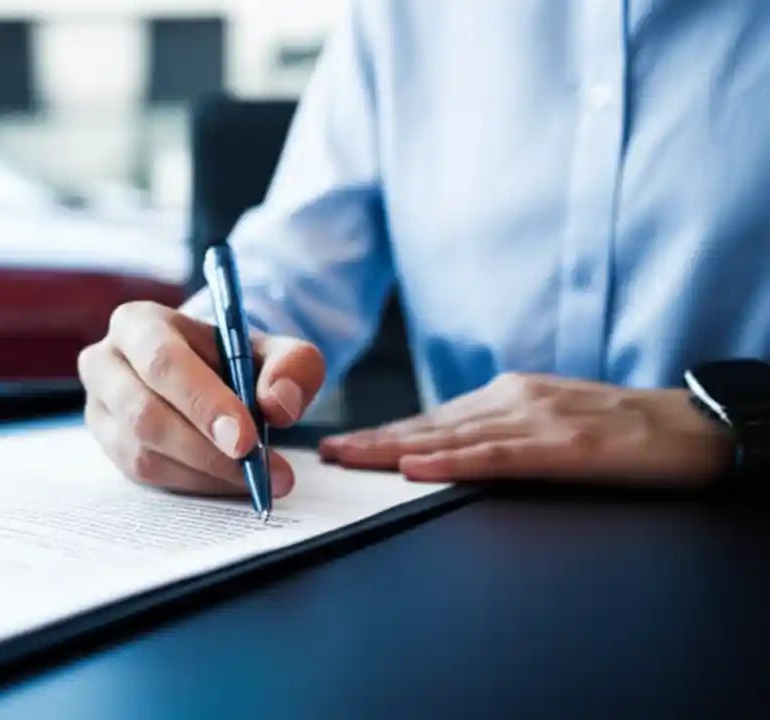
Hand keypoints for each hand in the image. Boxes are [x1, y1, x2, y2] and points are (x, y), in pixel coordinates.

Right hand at [79, 301, 325, 496]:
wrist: (206, 375)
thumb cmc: (233, 359)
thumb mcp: (273, 350)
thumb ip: (291, 366)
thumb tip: (279, 403)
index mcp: (139, 323)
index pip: (163, 363)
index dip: (203, 403)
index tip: (245, 438)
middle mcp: (105, 363)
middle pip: (145, 414)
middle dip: (204, 447)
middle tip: (256, 469)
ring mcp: (99, 409)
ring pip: (143, 453)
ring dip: (205, 472)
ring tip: (256, 477)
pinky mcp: (107, 447)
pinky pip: (146, 476)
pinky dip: (194, 483)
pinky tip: (229, 480)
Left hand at [319, 373, 732, 487]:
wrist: (693, 426)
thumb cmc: (623, 430)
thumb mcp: (551, 424)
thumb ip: (502, 433)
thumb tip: (449, 451)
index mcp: (509, 396)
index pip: (432, 419)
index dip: (383, 433)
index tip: (341, 445)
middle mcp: (514, 400)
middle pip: (430, 424)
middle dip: (374, 440)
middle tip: (327, 453)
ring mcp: (538, 420)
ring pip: (451, 436)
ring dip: (395, 448)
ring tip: (352, 459)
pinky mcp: (565, 447)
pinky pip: (498, 456)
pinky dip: (453, 461)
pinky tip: (418, 467)